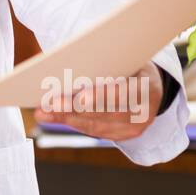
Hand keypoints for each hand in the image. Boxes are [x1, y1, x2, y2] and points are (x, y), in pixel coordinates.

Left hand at [33, 62, 162, 140]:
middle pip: (106, 113)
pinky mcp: (122, 136)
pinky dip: (72, 122)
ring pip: (96, 125)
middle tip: (51, 103)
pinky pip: (94, 131)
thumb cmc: (132, 66)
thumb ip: (107, 62)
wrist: (152, 87)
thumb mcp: (127, 58)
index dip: (103, 97)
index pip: (126, 93)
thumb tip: (75, 60)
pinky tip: (52, 116)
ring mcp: (134, 127)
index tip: (81, 97)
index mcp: (148, 86)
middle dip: (75, 108)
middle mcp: (144, 111)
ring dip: (66, 117)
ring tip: (43, 111)